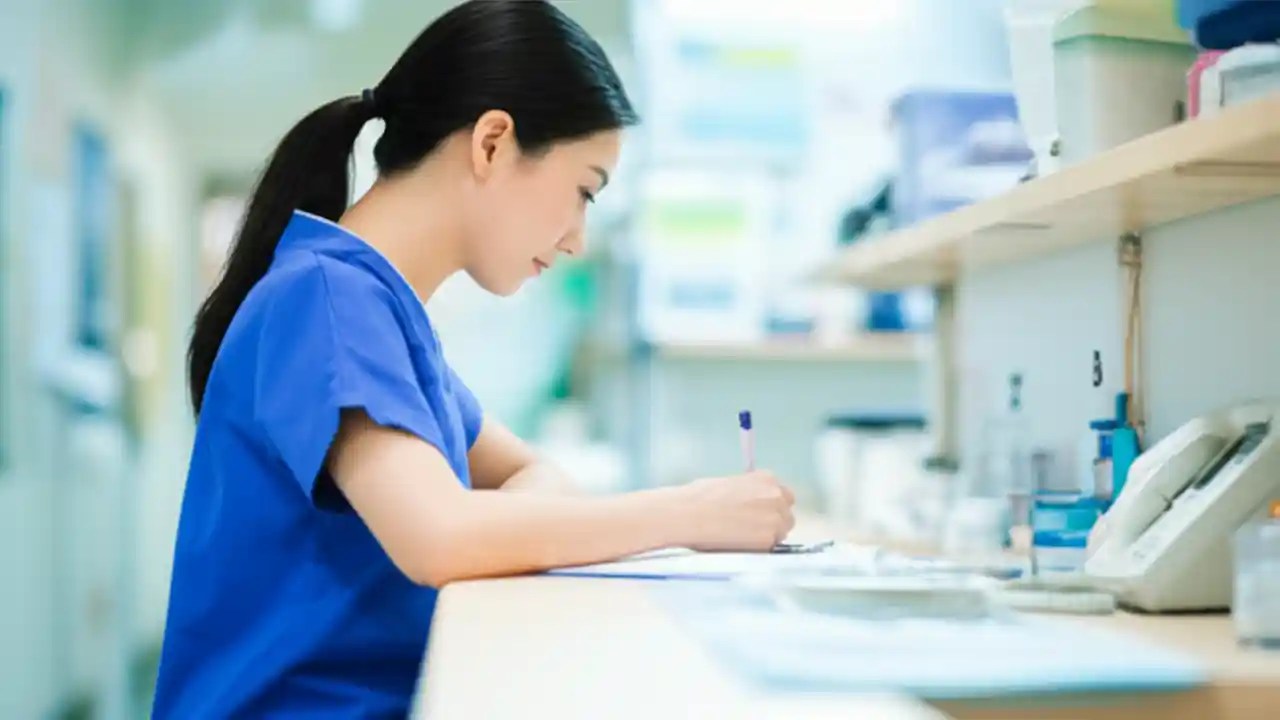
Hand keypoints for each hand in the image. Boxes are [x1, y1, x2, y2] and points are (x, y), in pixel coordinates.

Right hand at [676, 470, 795, 551]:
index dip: (771, 506)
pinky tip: (740, 546)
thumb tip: (751, 504)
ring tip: (743, 539)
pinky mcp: (769, 540)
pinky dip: (759, 548)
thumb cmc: (699, 497)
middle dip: (773, 522)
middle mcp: (776, 496)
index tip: (759, 514)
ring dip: (768, 536)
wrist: (688, 514)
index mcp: (767, 478)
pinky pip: (771, 547)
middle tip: (752, 529)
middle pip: (786, 514)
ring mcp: (775, 518)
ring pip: (781, 532)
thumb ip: (749, 493)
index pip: (782, 495)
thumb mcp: (730, 484)